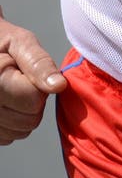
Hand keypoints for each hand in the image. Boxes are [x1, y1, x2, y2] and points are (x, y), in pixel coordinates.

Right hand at [0, 8, 66, 145]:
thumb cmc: (1, 41)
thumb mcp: (20, 42)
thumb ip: (39, 63)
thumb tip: (59, 85)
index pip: (34, 100)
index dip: (39, 82)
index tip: (26, 69)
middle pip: (30, 119)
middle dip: (33, 99)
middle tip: (19, 79)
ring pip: (22, 130)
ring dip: (24, 111)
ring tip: (10, 89)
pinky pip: (11, 136)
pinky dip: (13, 121)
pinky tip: (5, 102)